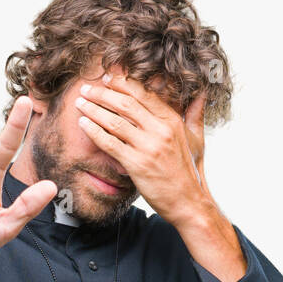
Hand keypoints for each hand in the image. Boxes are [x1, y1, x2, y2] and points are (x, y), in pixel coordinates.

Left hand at [74, 73, 209, 223]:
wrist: (188, 202)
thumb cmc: (190, 172)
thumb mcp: (197, 139)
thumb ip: (195, 114)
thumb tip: (202, 93)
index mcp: (172, 120)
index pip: (143, 94)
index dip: (122, 83)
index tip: (106, 78)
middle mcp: (160, 130)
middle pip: (125, 103)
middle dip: (102, 93)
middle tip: (86, 88)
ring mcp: (148, 147)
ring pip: (114, 121)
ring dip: (93, 109)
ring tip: (80, 102)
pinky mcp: (137, 164)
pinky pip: (110, 143)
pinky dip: (94, 131)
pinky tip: (82, 124)